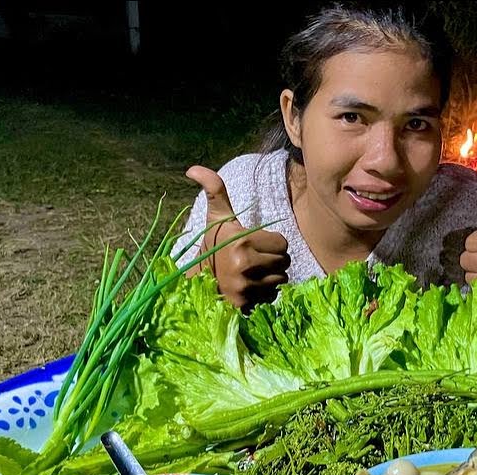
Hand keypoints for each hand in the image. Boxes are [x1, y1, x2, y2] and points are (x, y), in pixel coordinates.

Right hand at [186, 166, 289, 310]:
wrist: (197, 281)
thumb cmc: (214, 246)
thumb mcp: (217, 218)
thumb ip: (215, 190)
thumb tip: (192, 168)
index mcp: (241, 240)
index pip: (283, 243)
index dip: (272, 244)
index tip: (255, 245)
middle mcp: (244, 264)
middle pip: (285, 262)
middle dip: (273, 260)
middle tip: (253, 260)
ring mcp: (245, 286)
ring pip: (281, 280)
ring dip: (271, 277)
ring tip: (252, 274)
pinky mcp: (246, 304)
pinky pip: (273, 297)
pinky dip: (265, 294)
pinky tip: (250, 288)